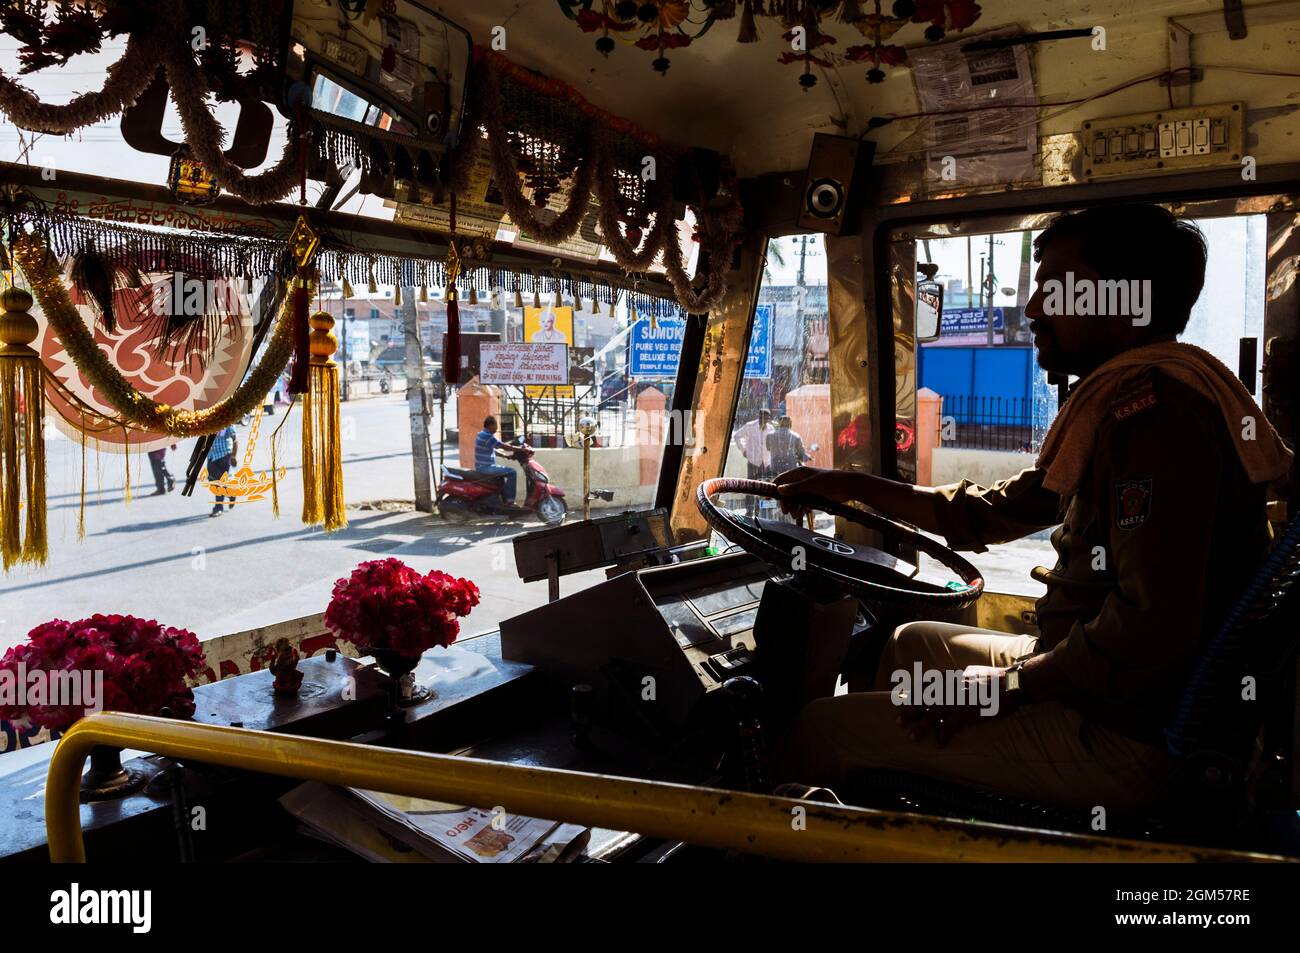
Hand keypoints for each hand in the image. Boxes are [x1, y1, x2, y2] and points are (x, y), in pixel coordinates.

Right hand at [772, 466, 854, 518]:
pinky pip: (803, 505)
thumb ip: (795, 488)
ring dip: (793, 507)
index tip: (767, 496)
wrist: (848, 487)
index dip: (773, 487)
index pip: (782, 480)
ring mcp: (807, 490)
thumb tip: (779, 490)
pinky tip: (799, 515)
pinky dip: (800, 510)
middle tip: (785, 511)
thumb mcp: (811, 484)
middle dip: (785, 501)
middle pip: (787, 492)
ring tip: (794, 514)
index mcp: (799, 473)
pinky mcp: (814, 498)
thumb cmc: (829, 481)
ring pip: (794, 500)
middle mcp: (801, 481)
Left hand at [895, 667, 1009, 746]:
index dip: (912, 694)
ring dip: (921, 727)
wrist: (1011, 683)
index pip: (925, 685)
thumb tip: (953, 680)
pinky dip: (943, 735)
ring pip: (933, 715)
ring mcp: (958, 700)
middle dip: (910, 711)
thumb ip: (959, 678)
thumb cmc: (995, 678)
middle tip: (898, 722)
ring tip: (912, 737)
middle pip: (924, 700)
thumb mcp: (972, 672)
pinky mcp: (968, 713)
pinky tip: (939, 744)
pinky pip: (950, 726)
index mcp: (951, 677)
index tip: (901, 701)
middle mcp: (951, 688)